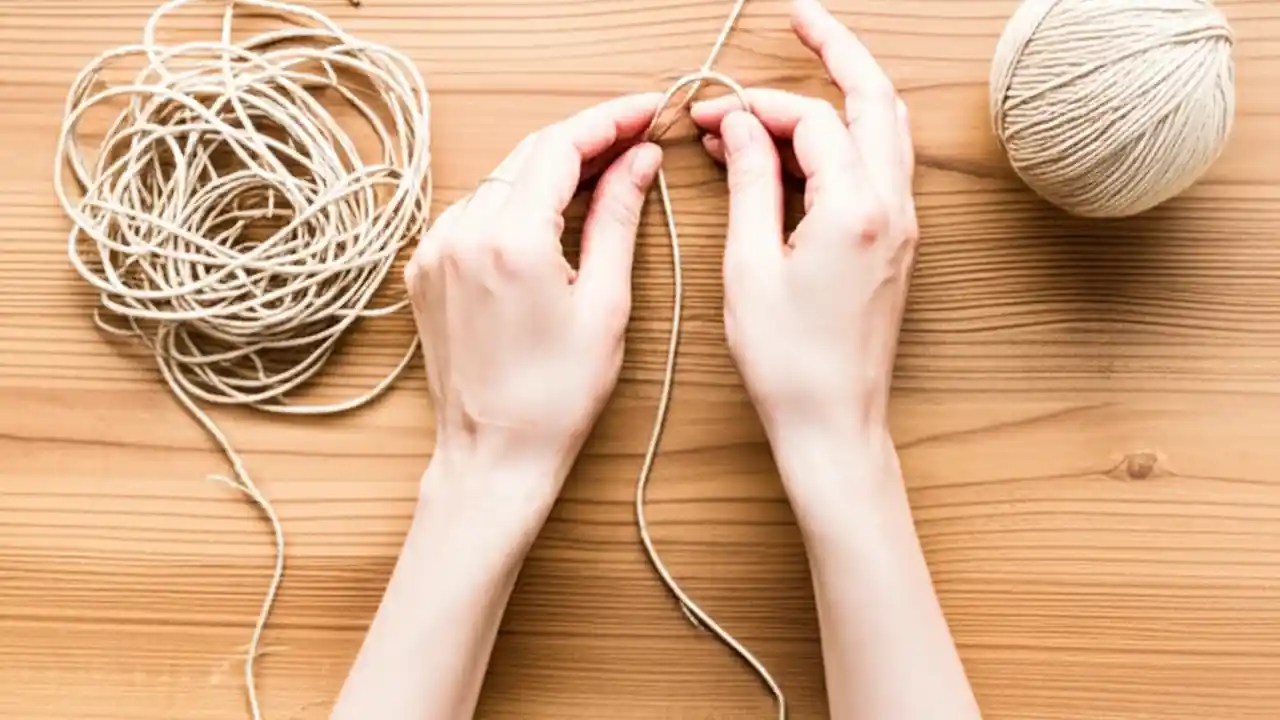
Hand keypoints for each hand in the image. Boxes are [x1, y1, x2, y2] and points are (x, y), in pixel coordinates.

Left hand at [405, 94, 662, 512]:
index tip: (646, 111)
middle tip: (634, 138)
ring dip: (549, 170)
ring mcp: (435, 249)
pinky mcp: (425, 268)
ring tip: (602, 176)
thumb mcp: (605, 304)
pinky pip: (474, 210)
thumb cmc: (555, 397)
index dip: (609, 119)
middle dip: (584, 139)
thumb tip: (638, 161)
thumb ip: (617, 219)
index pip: (561, 145)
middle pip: (528, 154)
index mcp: (510, 240)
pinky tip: (549, 216)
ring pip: (500, 179)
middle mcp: (461, 233)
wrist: (492, 456)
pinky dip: (514, 201)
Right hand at [690, 0, 916, 474]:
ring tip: (806, 70)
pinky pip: (881, 167)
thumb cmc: (788, 361)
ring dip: (848, 93)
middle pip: (876, 100)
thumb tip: (740, 123)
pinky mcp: (896, 244)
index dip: (758, 108)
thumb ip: (750, 182)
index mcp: (856, 210)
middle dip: (839, 51)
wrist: (834, 423)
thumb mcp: (749, 266)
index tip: (711, 118)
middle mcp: (893, 208)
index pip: (813, 121)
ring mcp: (902, 226)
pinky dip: (847, 140)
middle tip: (802, 17)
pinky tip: (805, 145)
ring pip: (887, 130)